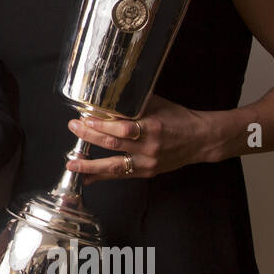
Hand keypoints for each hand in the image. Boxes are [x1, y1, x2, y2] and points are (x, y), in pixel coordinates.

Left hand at [65, 95, 214, 183]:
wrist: (201, 139)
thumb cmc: (179, 119)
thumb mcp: (158, 105)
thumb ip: (134, 103)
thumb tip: (108, 97)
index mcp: (152, 127)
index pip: (122, 128)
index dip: (100, 125)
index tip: (84, 118)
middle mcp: (149, 147)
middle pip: (113, 144)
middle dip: (89, 137)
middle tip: (73, 128)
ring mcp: (148, 162)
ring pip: (115, 166)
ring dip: (90, 165)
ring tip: (72, 163)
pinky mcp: (148, 172)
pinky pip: (122, 175)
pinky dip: (102, 176)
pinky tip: (86, 177)